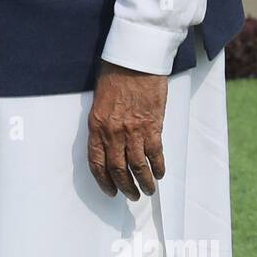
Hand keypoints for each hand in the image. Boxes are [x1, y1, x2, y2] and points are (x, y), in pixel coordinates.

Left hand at [87, 60, 167, 198]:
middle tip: (131, 195)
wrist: (135, 60)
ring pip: (138, 167)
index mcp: (97, 125)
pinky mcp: (152, 127)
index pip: (96, 162)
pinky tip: (160, 173)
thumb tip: (107, 141)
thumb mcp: (99, 99)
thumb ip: (102, 122)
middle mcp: (113, 132)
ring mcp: (133, 131)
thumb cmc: (114, 73)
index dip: (103, 180)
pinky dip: (158, 168)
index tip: (110, 191)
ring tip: (148, 190)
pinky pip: (155, 155)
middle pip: (118, 169)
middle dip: (125, 187)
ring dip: (144, 183)